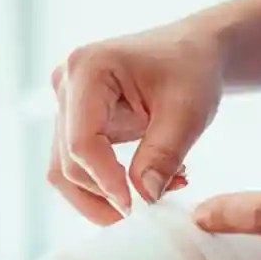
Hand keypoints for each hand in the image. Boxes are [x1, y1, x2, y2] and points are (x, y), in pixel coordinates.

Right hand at [49, 21, 223, 223]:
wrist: (194, 52)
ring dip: (105, 196)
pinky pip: (79, 166)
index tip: (137, 207)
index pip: (82, 142)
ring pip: (66, 170)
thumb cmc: (192, 69)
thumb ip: (163, 155)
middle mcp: (66, 84)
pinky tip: (146, 182)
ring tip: (153, 194)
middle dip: (109, 192)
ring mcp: (66, 103)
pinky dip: (108, 184)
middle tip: (157, 200)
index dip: (106, 181)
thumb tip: (144, 198)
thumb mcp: (187, 112)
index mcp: (88, 69)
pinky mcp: (75, 121)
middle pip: (69, 162)